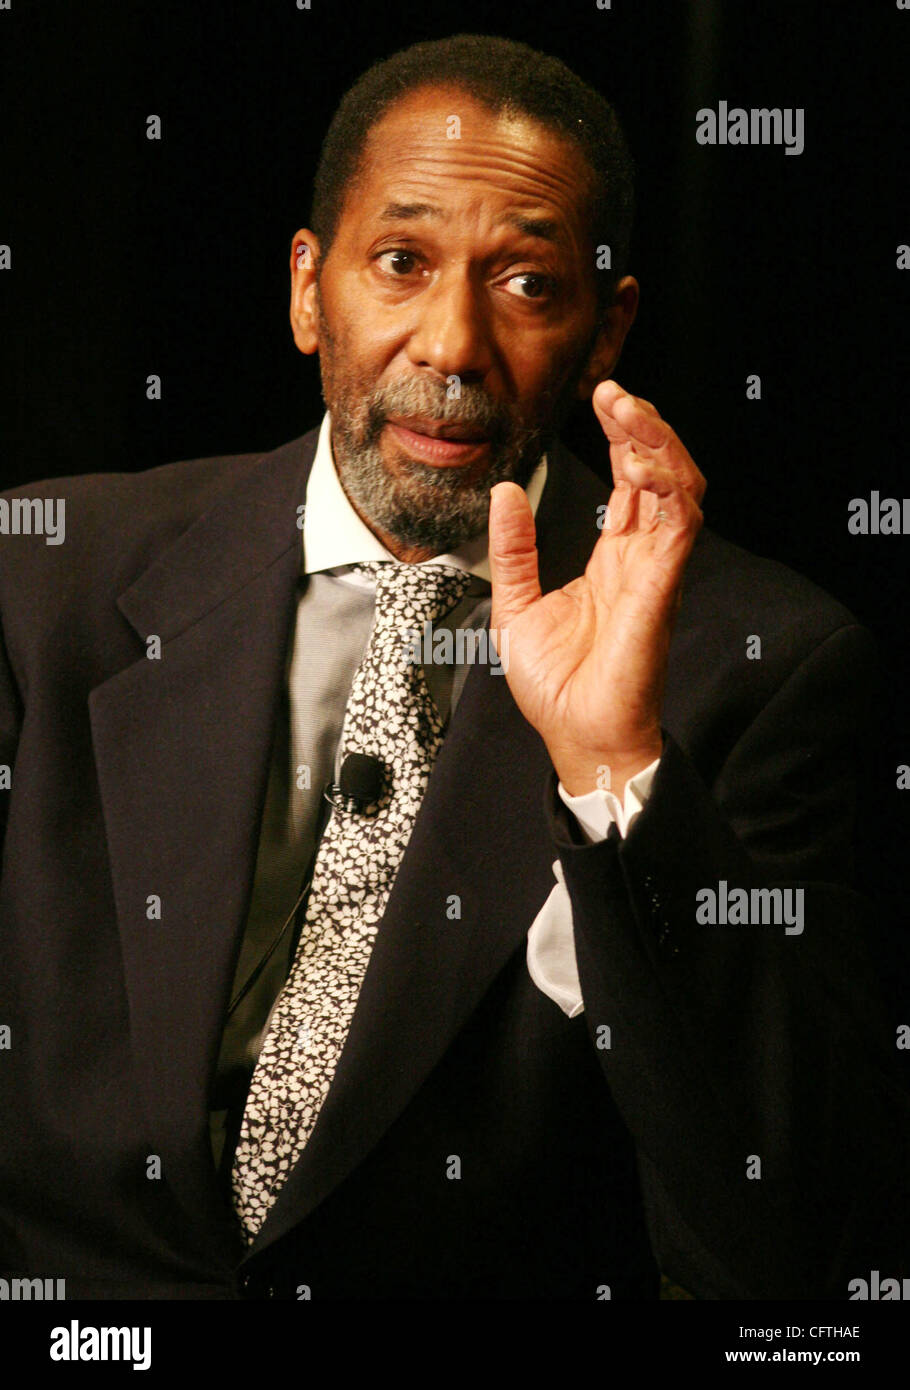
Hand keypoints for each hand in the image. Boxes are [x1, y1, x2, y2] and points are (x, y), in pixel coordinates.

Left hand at [488, 380, 704, 797]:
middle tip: (613, 391)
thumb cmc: (557, 685)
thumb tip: (505, 492)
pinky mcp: (660, 588)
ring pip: (681, 488)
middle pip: (662, 473)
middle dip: (644, 425)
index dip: (623, 436)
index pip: (631, 481)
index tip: (600, 398)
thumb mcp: (515, 603)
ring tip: (626, 409)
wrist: (575, 737)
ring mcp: (656, 571)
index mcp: (614, 559)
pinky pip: (678, 525)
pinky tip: (635, 463)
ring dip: (658, 443)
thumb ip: (513, 548)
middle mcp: (642, 558)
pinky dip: (664, 487)